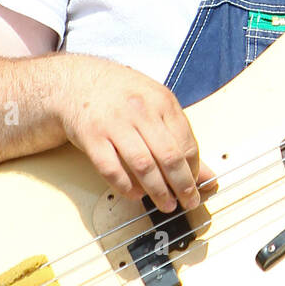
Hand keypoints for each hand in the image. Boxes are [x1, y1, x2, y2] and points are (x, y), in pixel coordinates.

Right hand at [53, 54, 214, 210]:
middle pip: (168, 156)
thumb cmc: (122, 95)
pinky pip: (111, 169)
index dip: (193, 170)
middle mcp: (140, 111)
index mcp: (161, 101)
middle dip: (182, 185)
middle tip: (188, 201)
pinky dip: (126, 186)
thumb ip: (180, 137)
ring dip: (158, 191)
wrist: (78, 81)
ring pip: (142, 165)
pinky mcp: (92, 137)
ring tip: (166, 204)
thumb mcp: (156, 105)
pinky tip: (136, 194)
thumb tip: (206, 173)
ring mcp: (115, 124)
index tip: (195, 184)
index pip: (186, 143)